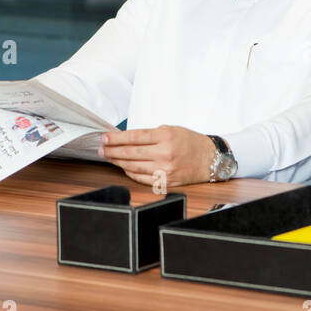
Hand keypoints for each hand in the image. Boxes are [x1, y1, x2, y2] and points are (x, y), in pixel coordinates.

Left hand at [98, 125, 217, 187]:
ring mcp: (165, 169)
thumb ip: (150, 134)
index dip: (116, 138)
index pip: (134, 137)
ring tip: (109, 157)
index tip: (104, 138)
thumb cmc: (191, 142)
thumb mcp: (171, 129)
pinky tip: (124, 167)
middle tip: (101, 149)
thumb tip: (127, 138)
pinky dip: (130, 173)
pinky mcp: (166, 181)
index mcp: (165, 137)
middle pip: (130, 153)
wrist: (210, 159)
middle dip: (112, 150)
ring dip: (118, 162)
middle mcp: (164, 153)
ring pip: (133, 166)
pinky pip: (142, 178)